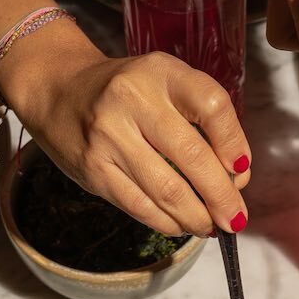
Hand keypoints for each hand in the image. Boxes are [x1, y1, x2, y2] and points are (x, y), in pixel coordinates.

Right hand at [3, 28, 250, 235]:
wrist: (56, 90)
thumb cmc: (125, 93)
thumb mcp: (163, 84)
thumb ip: (200, 121)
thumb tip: (236, 179)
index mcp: (160, 72)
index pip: (212, 106)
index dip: (235, 144)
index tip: (242, 172)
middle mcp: (133, 99)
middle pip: (193, 156)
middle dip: (222, 197)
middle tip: (236, 218)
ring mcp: (109, 136)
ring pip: (167, 189)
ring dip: (197, 217)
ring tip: (212, 227)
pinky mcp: (94, 170)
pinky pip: (140, 206)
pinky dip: (168, 222)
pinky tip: (182, 226)